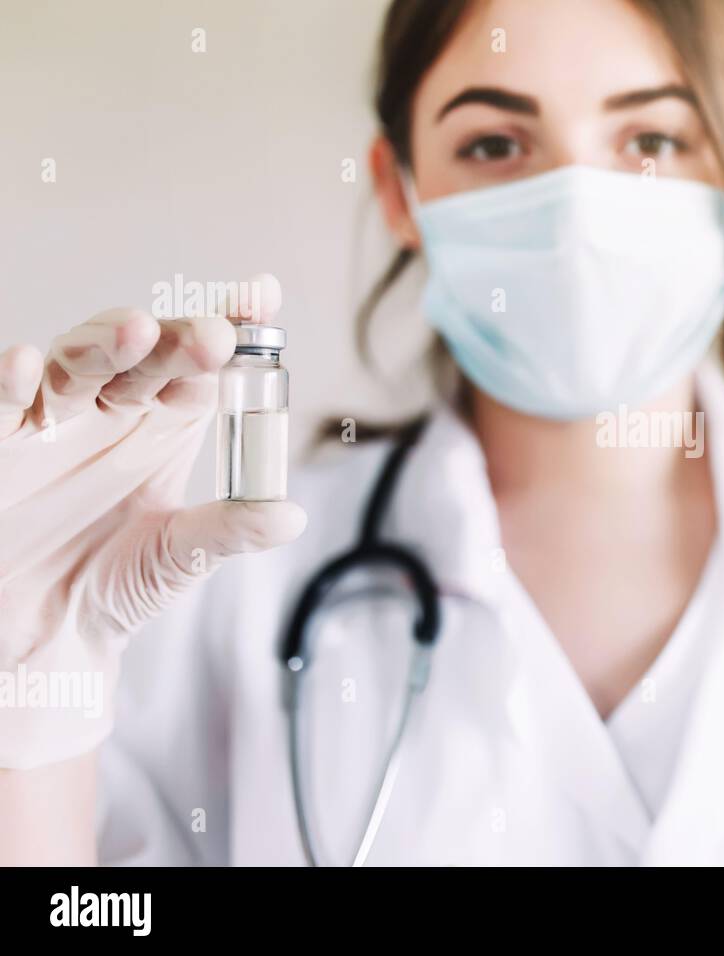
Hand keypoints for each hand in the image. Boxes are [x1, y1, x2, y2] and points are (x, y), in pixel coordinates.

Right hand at [0, 273, 304, 674]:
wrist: (44, 637)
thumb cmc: (114, 587)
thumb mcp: (180, 557)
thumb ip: (230, 530)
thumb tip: (291, 515)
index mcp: (164, 422)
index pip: (199, 363)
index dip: (229, 323)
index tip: (262, 296)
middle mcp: (109, 411)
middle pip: (144, 353)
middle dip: (175, 337)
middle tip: (212, 337)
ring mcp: (51, 423)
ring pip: (76, 363)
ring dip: (104, 343)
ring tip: (138, 333)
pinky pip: (1, 407)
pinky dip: (10, 382)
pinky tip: (28, 364)